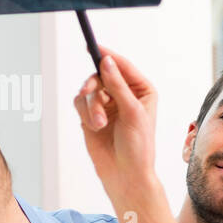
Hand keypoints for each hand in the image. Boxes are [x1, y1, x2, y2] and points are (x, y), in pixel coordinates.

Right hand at [73, 49, 159, 204]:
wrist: (125, 174)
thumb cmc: (138, 146)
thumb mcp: (132, 112)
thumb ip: (118, 86)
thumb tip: (107, 61)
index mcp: (142, 90)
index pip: (123, 66)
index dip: (108, 56)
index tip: (93, 48)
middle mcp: (124, 94)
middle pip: (101, 74)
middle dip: (94, 84)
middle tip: (87, 91)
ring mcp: (107, 104)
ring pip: (89, 90)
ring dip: (91, 107)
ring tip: (100, 124)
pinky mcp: (92, 115)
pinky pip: (80, 103)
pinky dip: (85, 114)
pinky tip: (95, 127)